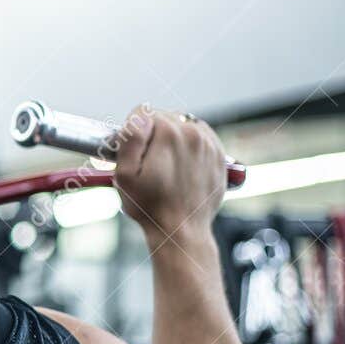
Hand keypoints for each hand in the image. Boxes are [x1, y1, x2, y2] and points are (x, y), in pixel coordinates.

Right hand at [112, 106, 227, 242]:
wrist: (182, 230)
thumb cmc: (150, 207)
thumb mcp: (125, 175)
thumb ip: (130, 139)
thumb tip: (139, 116)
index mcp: (169, 133)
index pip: (144, 113)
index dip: (133, 133)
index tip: (134, 154)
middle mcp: (193, 133)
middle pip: (164, 118)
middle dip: (152, 136)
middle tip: (147, 163)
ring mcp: (209, 143)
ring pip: (182, 127)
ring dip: (171, 140)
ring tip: (165, 166)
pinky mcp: (219, 155)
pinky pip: (200, 138)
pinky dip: (189, 147)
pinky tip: (180, 166)